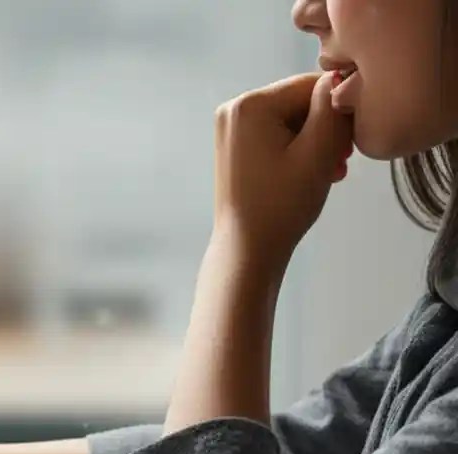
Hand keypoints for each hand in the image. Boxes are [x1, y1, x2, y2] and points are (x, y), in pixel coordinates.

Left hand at [213, 72, 353, 263]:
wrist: (248, 249)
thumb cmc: (282, 204)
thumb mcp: (317, 152)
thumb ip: (331, 109)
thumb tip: (339, 78)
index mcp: (250, 104)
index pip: (311, 84)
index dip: (339, 109)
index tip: (349, 143)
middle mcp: (234, 109)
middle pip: (300, 103)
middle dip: (326, 130)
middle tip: (340, 163)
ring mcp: (232, 129)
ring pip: (292, 121)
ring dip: (317, 143)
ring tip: (331, 172)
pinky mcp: (235, 147)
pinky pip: (277, 136)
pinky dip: (299, 151)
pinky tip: (314, 174)